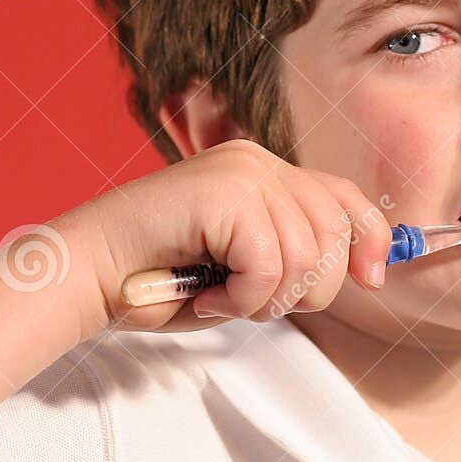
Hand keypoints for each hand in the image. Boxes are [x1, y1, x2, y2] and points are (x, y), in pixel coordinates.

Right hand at [55, 138, 391, 339]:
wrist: (89, 275)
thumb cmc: (159, 280)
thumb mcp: (245, 267)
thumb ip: (293, 256)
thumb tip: (363, 269)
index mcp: (264, 173)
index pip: (345, 196)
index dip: (371, 239)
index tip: (371, 279)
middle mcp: (257, 161)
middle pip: (334, 233)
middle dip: (305, 289)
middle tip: (249, 300)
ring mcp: (241, 172)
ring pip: (306, 256)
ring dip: (264, 299)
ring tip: (219, 296)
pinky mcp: (225, 193)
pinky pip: (269, 266)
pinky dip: (241, 298)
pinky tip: (206, 294)